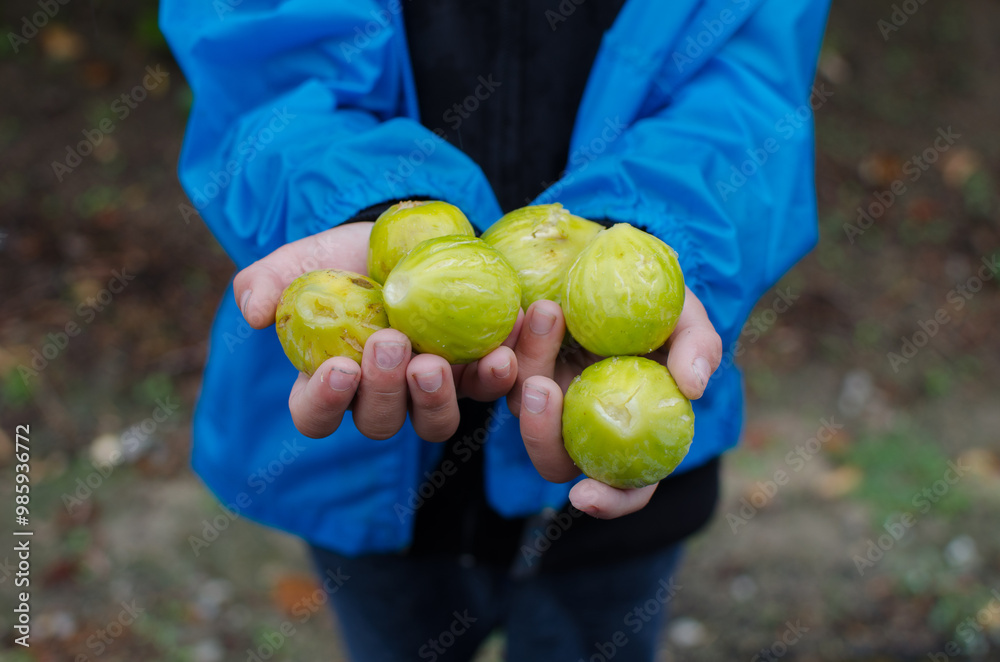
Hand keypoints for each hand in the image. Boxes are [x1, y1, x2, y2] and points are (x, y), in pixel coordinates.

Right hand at [233, 222, 518, 440]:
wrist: (406, 237)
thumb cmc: (344, 257)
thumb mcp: (302, 260)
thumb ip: (268, 282)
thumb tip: (252, 312)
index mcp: (329, 382)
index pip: (316, 415)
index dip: (324, 403)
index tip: (338, 369)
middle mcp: (380, 397)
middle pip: (379, 421)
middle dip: (385, 390)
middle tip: (389, 344)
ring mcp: (430, 391)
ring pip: (434, 423)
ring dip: (436, 398)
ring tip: (436, 361)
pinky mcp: (474, 372)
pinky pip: (489, 389)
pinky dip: (497, 375)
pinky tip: (503, 350)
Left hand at [507, 288, 721, 518]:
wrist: (614, 258)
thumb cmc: (661, 302)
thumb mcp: (687, 318)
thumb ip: (697, 348)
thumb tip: (694, 387)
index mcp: (635, 434)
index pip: (627, 488)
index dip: (609, 502)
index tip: (583, 496)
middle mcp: (588, 426)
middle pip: (556, 460)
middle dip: (541, 434)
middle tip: (540, 389)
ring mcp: (550, 397)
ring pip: (523, 407)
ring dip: (529, 364)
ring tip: (547, 312)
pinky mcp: (519, 365)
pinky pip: (503, 368)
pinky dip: (511, 342)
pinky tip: (525, 310)